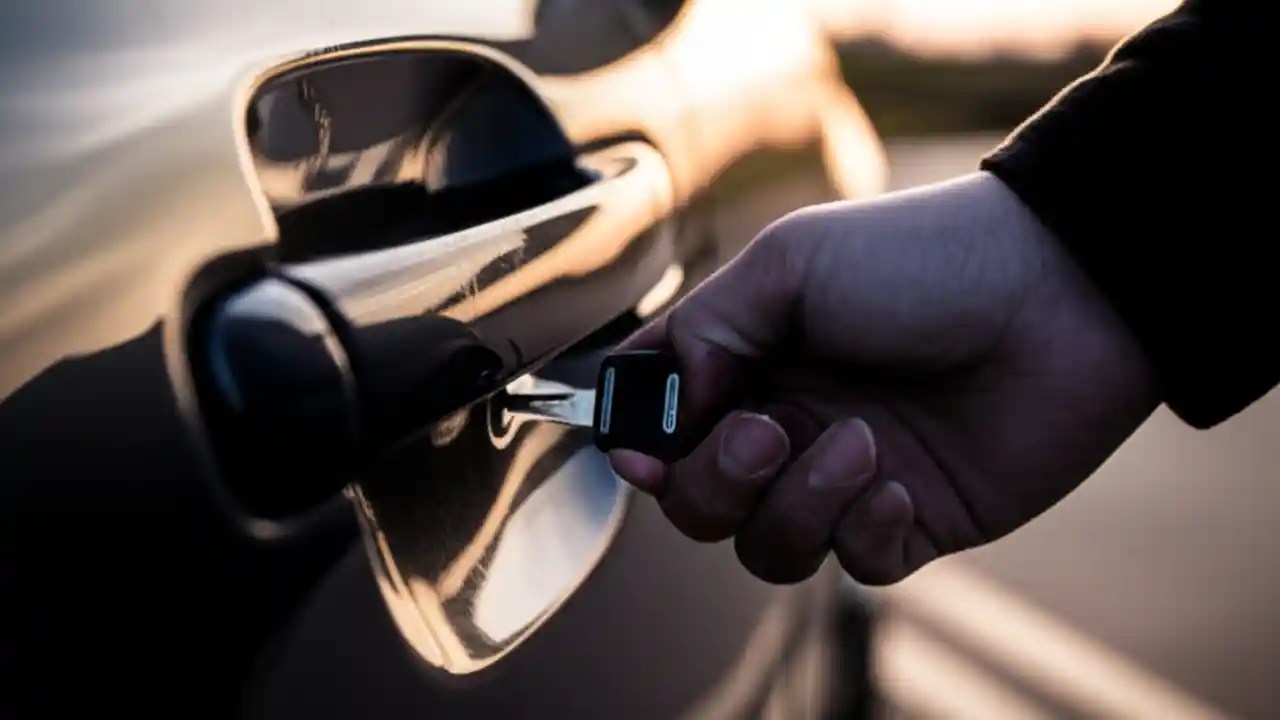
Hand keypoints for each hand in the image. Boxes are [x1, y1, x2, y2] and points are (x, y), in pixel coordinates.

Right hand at [609, 173, 1158, 584]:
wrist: (1064, 292)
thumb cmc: (924, 260)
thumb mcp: (790, 264)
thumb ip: (704, 333)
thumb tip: (663, 413)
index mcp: (750, 358)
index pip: (663, 421)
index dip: (639, 446)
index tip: (642, 452)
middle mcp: (789, 421)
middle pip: (701, 502)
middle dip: (717, 483)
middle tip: (767, 433)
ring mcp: (847, 476)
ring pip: (767, 547)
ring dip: (798, 506)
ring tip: (862, 443)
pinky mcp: (911, 520)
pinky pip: (854, 565)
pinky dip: (864, 533)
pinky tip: (902, 486)